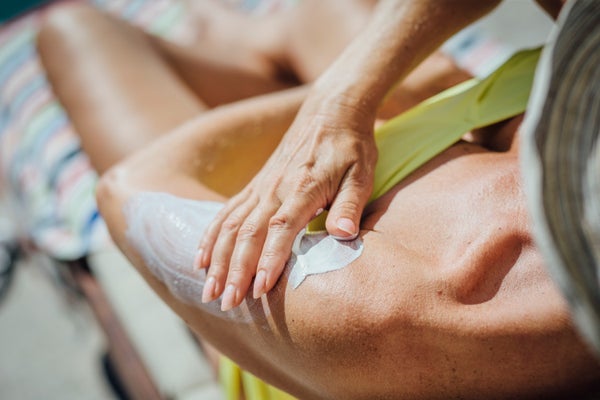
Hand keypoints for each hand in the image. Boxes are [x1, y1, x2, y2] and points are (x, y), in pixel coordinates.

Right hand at [196, 94, 376, 309]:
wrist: (331, 110)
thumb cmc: (350, 146)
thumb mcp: (361, 174)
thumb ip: (349, 204)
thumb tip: (342, 234)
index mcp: (302, 188)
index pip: (280, 228)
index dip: (269, 259)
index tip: (260, 289)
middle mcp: (274, 188)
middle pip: (248, 232)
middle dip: (235, 270)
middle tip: (226, 303)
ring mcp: (260, 186)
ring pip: (231, 225)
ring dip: (218, 259)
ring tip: (208, 291)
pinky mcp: (254, 185)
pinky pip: (225, 212)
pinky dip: (210, 236)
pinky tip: (200, 258)